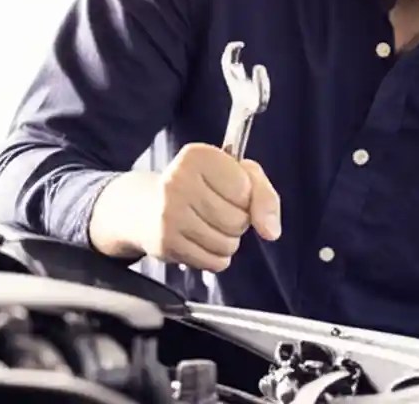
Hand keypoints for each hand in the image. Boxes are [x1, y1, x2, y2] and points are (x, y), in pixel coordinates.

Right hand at [141, 142, 280, 271]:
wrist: (147, 207)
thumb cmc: (202, 186)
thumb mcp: (236, 174)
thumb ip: (263, 195)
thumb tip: (271, 232)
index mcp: (197, 156)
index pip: (245, 190)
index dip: (245, 195)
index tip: (229, 189)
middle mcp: (177, 182)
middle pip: (237, 220)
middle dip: (238, 220)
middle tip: (218, 210)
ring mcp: (169, 214)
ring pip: (228, 245)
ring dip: (227, 240)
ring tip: (209, 225)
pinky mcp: (165, 244)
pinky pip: (214, 263)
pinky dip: (216, 257)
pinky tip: (200, 241)